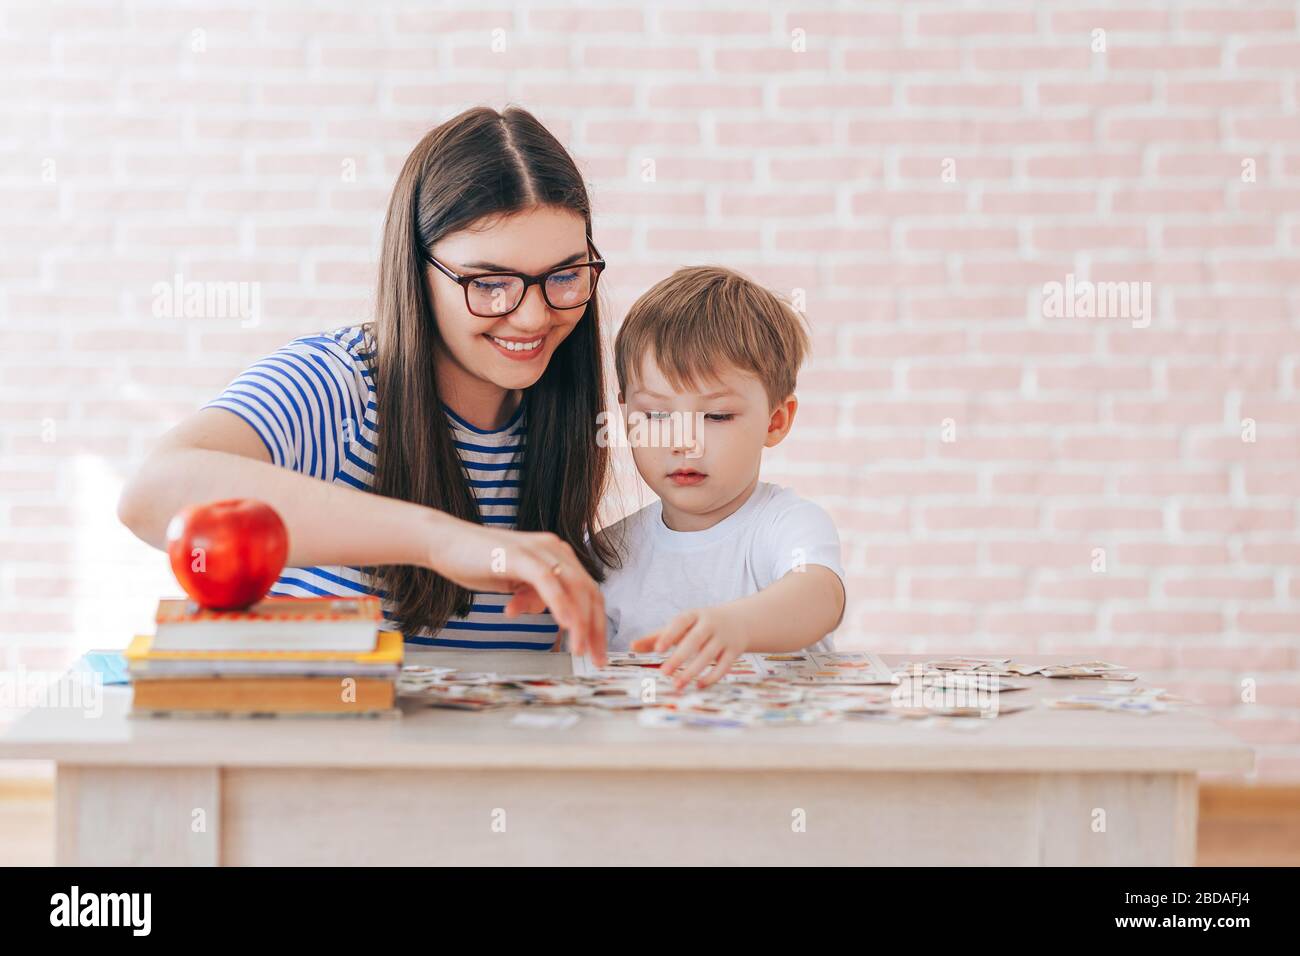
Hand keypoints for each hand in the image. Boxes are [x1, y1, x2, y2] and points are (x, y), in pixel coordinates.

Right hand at [425, 516, 606, 665]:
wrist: (445, 544)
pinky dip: (560, 604)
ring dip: (581, 623)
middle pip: (589, 592)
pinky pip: (548, 582)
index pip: (588, 592)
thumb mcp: (513, 584)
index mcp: (556, 556)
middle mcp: (554, 549)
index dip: (597, 623)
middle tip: (596, 659)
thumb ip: (532, 593)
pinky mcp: (520, 555)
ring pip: (574, 588)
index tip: (596, 652)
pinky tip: (566, 625)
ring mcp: (539, 550)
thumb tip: (542, 608)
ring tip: (579, 650)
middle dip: (596, 629)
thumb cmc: (477, 562)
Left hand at [628, 607, 747, 688]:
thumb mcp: (682, 626)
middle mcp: (710, 624)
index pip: (681, 622)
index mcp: (694, 615)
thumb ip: (658, 636)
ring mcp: (724, 638)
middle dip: (679, 657)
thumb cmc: (701, 625)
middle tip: (664, 673)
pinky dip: (712, 677)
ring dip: (692, 671)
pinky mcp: (734, 651)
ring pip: (708, 656)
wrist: (740, 620)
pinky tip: (698, 685)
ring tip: (677, 685)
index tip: (657, 649)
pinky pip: (724, 666)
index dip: (669, 634)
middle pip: (694, 640)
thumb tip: (632, 646)